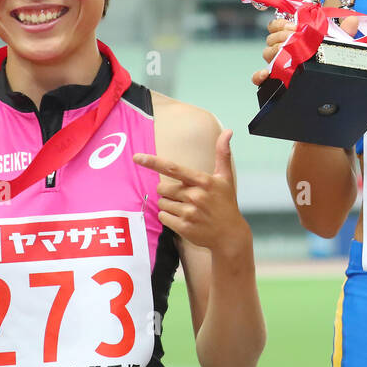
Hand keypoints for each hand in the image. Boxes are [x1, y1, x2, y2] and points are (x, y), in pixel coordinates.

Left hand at [133, 130, 247, 258]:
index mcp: (203, 181)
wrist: (230, 235)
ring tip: (186, 209)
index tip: (137, 157)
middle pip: (162, 188)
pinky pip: (163, 217)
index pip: (173, 168)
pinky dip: (168, 217)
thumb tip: (228, 131)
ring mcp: (189, 213)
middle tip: (183, 196)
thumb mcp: (225, 178)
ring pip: (162, 203)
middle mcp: (195, 196)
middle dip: (167, 191)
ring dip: (169, 205)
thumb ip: (222, 153)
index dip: (153, 162)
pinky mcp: (184, 227)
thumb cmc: (226, 203)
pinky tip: (182, 218)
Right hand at [251, 13, 361, 86]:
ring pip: (266, 53)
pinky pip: (259, 77)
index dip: (282, 24)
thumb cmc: (328, 61)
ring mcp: (277, 64)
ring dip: (274, 51)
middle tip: (294, 39)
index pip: (277, 25)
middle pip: (271, 38)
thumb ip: (344, 32)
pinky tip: (266, 74)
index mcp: (293, 37)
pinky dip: (260, 75)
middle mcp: (283, 49)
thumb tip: (353, 20)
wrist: (328, 86)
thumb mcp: (337, 46)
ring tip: (287, 54)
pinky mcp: (274, 80)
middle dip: (282, 36)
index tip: (293, 27)